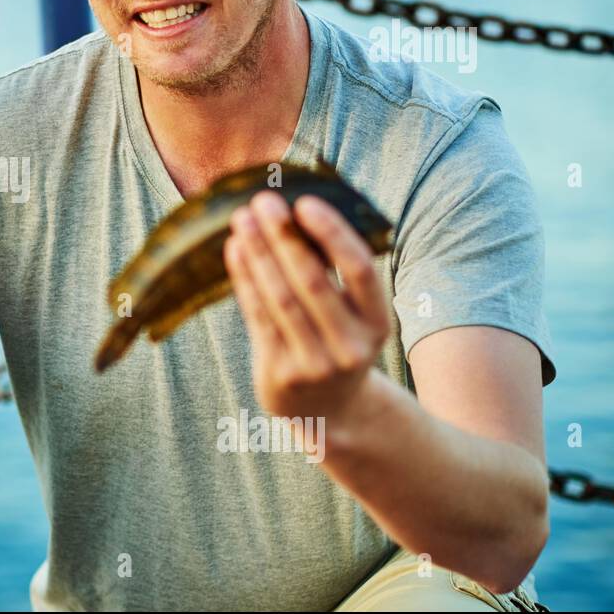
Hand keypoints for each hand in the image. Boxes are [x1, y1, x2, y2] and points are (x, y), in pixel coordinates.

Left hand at [223, 190, 390, 425]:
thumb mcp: (350, 314)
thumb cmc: (334, 340)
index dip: (332, 234)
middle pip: (312, 281)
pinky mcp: (280, 375)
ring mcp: (315, 364)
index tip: (305, 201)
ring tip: (242, 219)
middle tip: (262, 201)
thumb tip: (292, 211)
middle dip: (284, 237)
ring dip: (259, 254)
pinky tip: (235, 250)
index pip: (359, 270)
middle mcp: (351, 346)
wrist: (327, 412)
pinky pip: (258, 317)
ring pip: (280, 298)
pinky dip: (245, 280)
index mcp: (378, 323)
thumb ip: (330, 271)